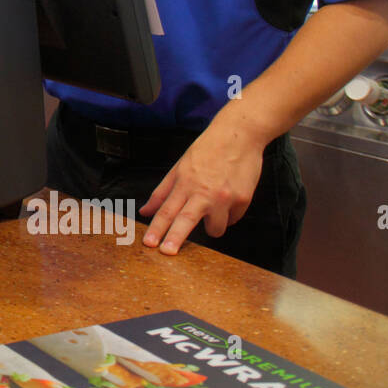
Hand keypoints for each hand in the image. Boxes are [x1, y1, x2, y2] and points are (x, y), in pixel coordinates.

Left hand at [138, 112, 266, 255]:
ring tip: (212, 207)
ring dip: (212, 226)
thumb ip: (161, 192)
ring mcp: (225, 197)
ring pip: (215, 229)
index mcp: (185, 183)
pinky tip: (228, 196)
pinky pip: (233, 219)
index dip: (157, 228)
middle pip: (186, 220)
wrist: (239, 135)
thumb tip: (145, 211)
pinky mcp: (243, 199)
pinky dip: (228, 214)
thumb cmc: (206, 150)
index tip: (149, 243)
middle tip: (167, 252)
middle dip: (175, 238)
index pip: (166, 210)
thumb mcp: (179, 168)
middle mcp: (204, 191)